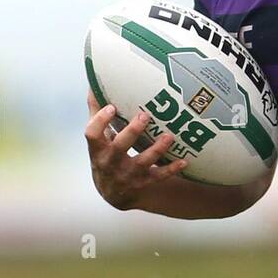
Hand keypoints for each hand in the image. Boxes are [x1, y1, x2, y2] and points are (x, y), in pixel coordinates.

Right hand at [84, 89, 188, 209]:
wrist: (112, 193)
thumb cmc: (105, 156)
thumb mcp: (98, 139)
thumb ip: (96, 113)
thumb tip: (93, 83)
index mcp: (97, 149)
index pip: (92, 135)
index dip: (100, 121)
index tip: (112, 107)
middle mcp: (110, 163)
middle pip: (119, 147)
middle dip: (132, 132)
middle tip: (145, 115)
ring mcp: (127, 174)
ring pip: (142, 162)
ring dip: (157, 149)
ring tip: (169, 136)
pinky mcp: (143, 183)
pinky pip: (159, 177)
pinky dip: (172, 169)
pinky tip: (184, 160)